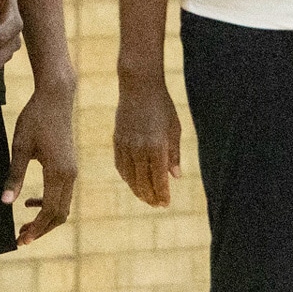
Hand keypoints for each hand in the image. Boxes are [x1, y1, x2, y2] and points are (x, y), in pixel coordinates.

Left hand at [4, 76, 78, 244]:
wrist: (55, 97)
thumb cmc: (35, 119)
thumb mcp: (20, 147)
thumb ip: (14, 176)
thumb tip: (6, 202)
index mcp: (58, 172)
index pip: (49, 211)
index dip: (35, 229)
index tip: (20, 240)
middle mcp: (69, 174)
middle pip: (60, 214)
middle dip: (41, 229)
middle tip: (21, 238)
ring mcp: (72, 170)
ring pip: (63, 205)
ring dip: (45, 218)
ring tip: (25, 225)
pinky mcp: (69, 164)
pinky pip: (63, 193)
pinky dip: (50, 204)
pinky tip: (31, 201)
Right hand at [113, 76, 181, 206]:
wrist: (139, 86)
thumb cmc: (162, 106)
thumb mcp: (174, 129)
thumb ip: (174, 154)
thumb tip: (175, 177)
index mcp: (156, 147)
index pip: (159, 179)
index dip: (162, 194)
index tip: (166, 204)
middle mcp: (139, 149)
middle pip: (143, 182)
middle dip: (151, 196)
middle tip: (157, 205)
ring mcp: (125, 146)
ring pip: (130, 177)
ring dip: (138, 190)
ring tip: (146, 197)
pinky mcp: (117, 141)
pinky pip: (120, 166)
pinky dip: (127, 177)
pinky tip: (133, 182)